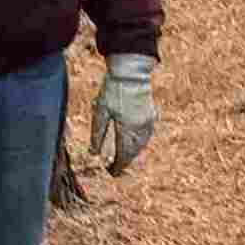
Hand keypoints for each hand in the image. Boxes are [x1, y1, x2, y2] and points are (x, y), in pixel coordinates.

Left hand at [88, 53, 158, 175]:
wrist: (131, 72)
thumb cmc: (113, 91)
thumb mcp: (100, 112)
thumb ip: (97, 135)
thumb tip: (93, 154)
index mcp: (127, 130)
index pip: (123, 156)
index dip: (116, 166)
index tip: (110, 172)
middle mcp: (141, 129)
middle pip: (133, 153)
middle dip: (124, 162)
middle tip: (114, 168)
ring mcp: (148, 123)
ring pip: (141, 145)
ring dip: (133, 154)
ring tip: (123, 158)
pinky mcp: (151, 116)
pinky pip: (146, 136)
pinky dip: (139, 143)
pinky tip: (134, 143)